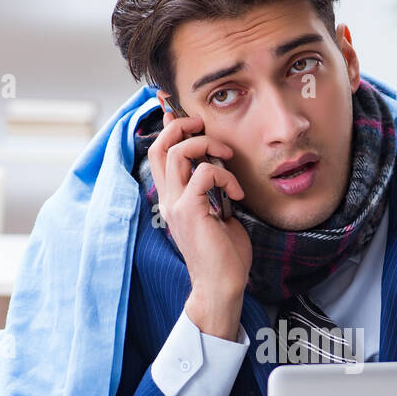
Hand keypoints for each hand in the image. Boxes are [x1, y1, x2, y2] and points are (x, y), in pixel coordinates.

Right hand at [148, 112, 252, 311]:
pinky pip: (205, 173)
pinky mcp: (190, 211)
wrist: (222, 285)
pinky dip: (225, 176)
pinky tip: (237, 194)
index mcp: (173, 197)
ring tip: (228, 157)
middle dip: (183, 126)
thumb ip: (212, 190)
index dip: (168, 126)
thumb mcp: (217, 213)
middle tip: (206, 127)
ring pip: (177, 152)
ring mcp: (176, 204)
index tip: (179, 110)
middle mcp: (168, 198)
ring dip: (206, 145)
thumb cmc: (223, 253)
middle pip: (161, 145)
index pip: (159, 152)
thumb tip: (220, 166)